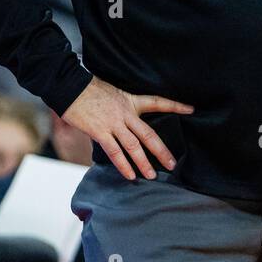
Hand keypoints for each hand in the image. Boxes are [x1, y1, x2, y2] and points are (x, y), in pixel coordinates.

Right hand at [61, 77, 193, 179]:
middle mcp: (126, 113)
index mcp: (131, 100)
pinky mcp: (100, 131)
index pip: (158, 102)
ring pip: (134, 146)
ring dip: (143, 162)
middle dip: (161, 150)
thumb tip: (125, 121)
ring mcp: (113, 123)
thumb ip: (122, 108)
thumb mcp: (112, 93)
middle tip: (172, 164)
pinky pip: (114, 151)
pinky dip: (123, 165)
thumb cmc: (88, 89)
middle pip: (149, 134)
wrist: (70, 85)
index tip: (191, 109)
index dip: (175, 106)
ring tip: (151, 176)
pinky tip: (130, 175)